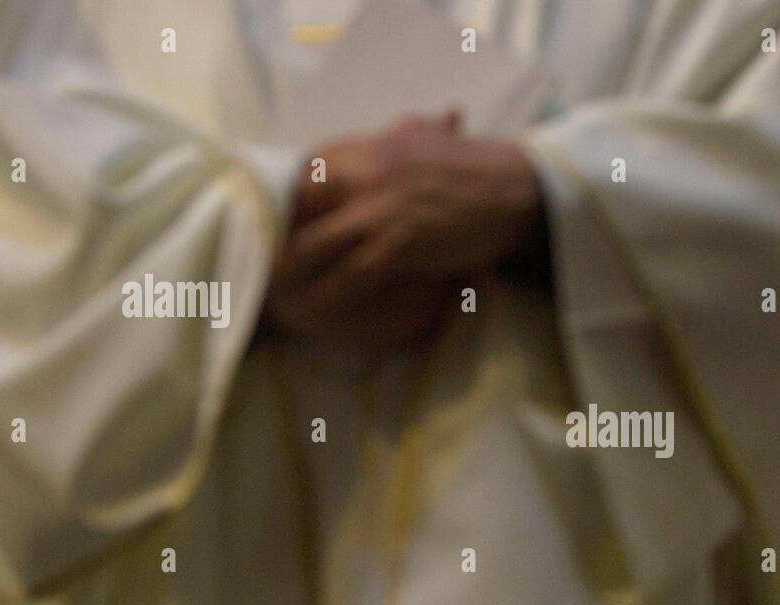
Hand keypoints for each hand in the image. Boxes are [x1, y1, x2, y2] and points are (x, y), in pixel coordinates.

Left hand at [262, 109, 546, 350]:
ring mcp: (378, 214)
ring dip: (294, 271)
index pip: (304, 171)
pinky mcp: (397, 248)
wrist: (514, 191)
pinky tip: (315, 305)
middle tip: (265, 259)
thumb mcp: (429, 136)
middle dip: (280, 234)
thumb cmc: (475, 166)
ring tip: (276, 290)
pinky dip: (329, 292)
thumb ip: (402, 131)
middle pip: (299, 208)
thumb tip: (398, 124)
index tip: (273, 220)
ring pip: (317, 245)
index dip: (285, 199)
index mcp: (365, 148)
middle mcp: (363, 176)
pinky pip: (350, 275)